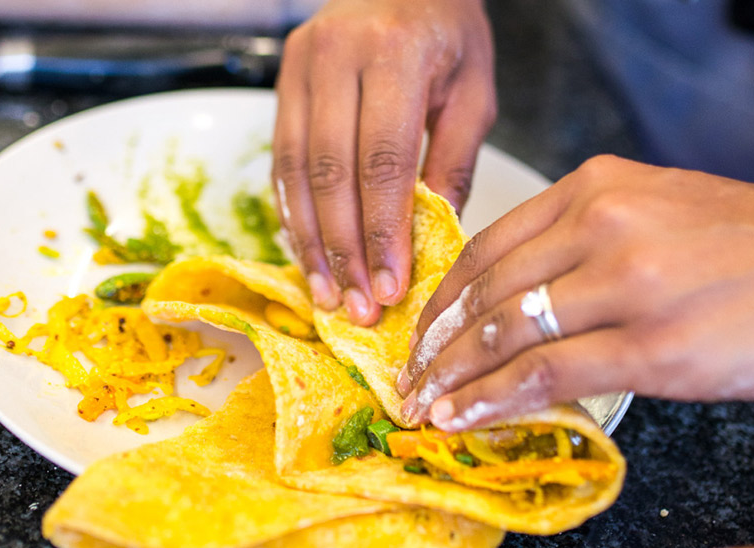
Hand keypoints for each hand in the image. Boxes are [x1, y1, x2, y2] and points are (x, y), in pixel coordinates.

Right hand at [272, 0, 495, 324]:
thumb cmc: (448, 33)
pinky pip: (281, 159)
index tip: (387, 288)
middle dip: (343, 249)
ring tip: (325, 295)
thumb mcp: (472, 91)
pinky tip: (306, 252)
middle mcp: (334, 58)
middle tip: (355, 308)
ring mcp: (298, 68)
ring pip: (295, 171)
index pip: (382, 162)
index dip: (381, 232)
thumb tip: (431, 239)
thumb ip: (453, 162)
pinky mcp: (281, 82)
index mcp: (394, 55)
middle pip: (331, 174)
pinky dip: (292, 212)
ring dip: (309, 241)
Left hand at [396, 155, 753, 429]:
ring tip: (423, 406)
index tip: (419, 332)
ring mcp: (625, 284)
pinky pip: (546, 374)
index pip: (488, 246)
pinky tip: (460, 418)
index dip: (441, 297)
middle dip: (436, 344)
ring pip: (505, 334)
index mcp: (595, 188)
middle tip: (409, 378)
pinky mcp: (651, 346)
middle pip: (487, 292)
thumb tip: (507, 299)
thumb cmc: (740, 246)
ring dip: (453, 377)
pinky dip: (492, 400)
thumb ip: (576, 241)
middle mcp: (602, 225)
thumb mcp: (650, 212)